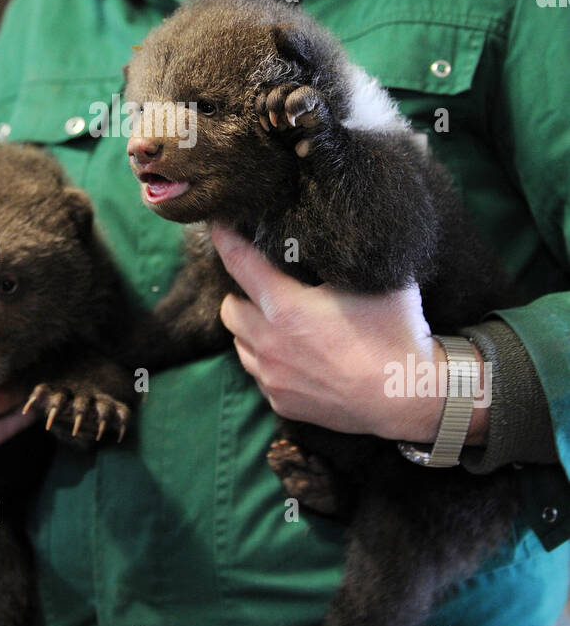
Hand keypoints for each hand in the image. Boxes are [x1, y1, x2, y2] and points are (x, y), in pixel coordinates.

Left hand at [211, 226, 487, 445]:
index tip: (217, 222)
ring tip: (282, 324)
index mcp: (285, 306)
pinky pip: (261, 375)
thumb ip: (344, 255)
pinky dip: (269, 362)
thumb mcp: (374, 279)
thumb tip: (339, 224)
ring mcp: (272, 376)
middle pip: (230, 308)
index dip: (225, 236)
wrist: (409, 395)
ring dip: (252, 330)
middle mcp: (268, 342)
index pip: (238, 260)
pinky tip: (298, 357)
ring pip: (241, 344)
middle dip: (242, 294)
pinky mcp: (281, 402)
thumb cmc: (394, 332)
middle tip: (268, 289)